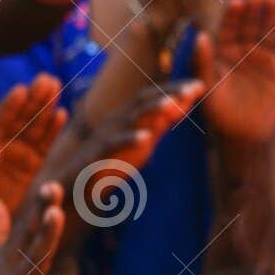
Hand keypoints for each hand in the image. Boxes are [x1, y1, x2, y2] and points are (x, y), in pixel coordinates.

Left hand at [0, 74, 66, 230]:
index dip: (8, 107)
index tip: (20, 89)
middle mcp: (0, 147)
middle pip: (18, 119)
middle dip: (32, 99)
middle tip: (47, 79)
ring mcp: (16, 156)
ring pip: (32, 127)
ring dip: (44, 107)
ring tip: (56, 86)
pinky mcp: (29, 167)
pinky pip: (44, 144)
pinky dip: (52, 129)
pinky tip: (62, 113)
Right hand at [0, 181, 71, 274]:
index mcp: (1, 260)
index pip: (23, 228)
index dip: (38, 207)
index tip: (53, 185)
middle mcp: (5, 272)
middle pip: (28, 239)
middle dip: (42, 213)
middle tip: (53, 187)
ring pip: (32, 264)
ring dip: (44, 240)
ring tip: (56, 215)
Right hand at [48, 80, 204, 195]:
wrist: (74, 189)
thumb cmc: (108, 163)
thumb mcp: (140, 142)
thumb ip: (159, 124)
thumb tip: (183, 105)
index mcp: (127, 117)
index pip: (153, 96)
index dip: (175, 89)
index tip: (200, 84)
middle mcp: (116, 120)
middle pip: (144, 100)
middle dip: (170, 92)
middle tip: (195, 87)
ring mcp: (106, 135)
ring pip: (130, 117)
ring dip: (152, 109)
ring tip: (173, 105)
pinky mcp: (95, 155)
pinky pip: (113, 145)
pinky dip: (130, 139)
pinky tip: (146, 138)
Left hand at [195, 0, 274, 143]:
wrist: (245, 134)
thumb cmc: (220, 111)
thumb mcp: (208, 87)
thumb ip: (203, 62)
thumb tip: (201, 36)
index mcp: (226, 49)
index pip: (229, 27)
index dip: (233, 14)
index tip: (236, 1)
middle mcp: (247, 48)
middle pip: (251, 24)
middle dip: (254, 8)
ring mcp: (267, 56)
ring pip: (270, 30)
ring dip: (272, 14)